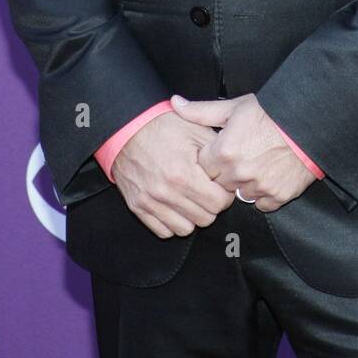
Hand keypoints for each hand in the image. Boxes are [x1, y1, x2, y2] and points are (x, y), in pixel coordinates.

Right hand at [111, 109, 234, 238]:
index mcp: (183, 173)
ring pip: (185, 229)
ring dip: (192, 216)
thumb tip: (231, 170)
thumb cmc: (161, 126)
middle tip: (207, 191)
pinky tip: (175, 205)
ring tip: (191, 198)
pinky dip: (172, 222)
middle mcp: (166, 192)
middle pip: (204, 219)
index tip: (221, 187)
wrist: (127, 127)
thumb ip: (216, 151)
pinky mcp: (137, 206)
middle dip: (211, 206)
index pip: (218, 203)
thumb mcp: (195, 129)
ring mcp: (150, 202)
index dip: (224, 194)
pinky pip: (163, 231)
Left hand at [170, 93, 315, 211]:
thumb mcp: (233, 107)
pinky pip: (261, 204)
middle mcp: (238, 173)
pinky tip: (267, 174)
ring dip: (242, 183)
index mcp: (224, 152)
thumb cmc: (271, 113)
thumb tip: (175, 103)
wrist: (308, 122)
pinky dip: (262, 193)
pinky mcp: (277, 196)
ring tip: (254, 163)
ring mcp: (259, 187)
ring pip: (238, 195)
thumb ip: (201, 111)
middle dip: (224, 172)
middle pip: (218, 183)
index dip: (211, 158)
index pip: (202, 167)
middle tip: (239, 155)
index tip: (220, 149)